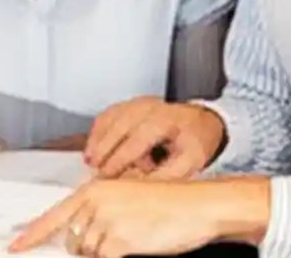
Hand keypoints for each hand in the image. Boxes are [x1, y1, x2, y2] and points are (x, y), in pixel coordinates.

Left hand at [8, 177, 270, 256]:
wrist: (197, 205)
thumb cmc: (169, 203)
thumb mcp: (127, 200)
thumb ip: (100, 213)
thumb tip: (80, 236)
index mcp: (94, 190)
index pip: (53, 216)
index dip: (31, 235)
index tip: (15, 246)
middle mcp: (95, 204)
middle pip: (73, 241)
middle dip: (90, 247)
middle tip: (120, 237)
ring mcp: (106, 223)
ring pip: (90, 254)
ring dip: (108, 252)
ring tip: (135, 237)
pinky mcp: (119, 241)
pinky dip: (116, 257)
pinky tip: (136, 246)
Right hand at [84, 97, 224, 178]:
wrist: (200, 122)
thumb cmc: (195, 141)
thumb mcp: (191, 161)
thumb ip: (168, 174)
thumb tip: (144, 187)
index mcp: (167, 120)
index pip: (138, 137)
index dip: (120, 157)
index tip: (108, 174)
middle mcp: (150, 107)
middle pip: (119, 125)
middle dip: (104, 149)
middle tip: (96, 170)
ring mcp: (138, 103)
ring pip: (110, 118)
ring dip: (97, 139)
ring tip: (90, 160)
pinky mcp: (130, 105)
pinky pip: (108, 114)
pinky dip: (97, 130)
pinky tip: (93, 146)